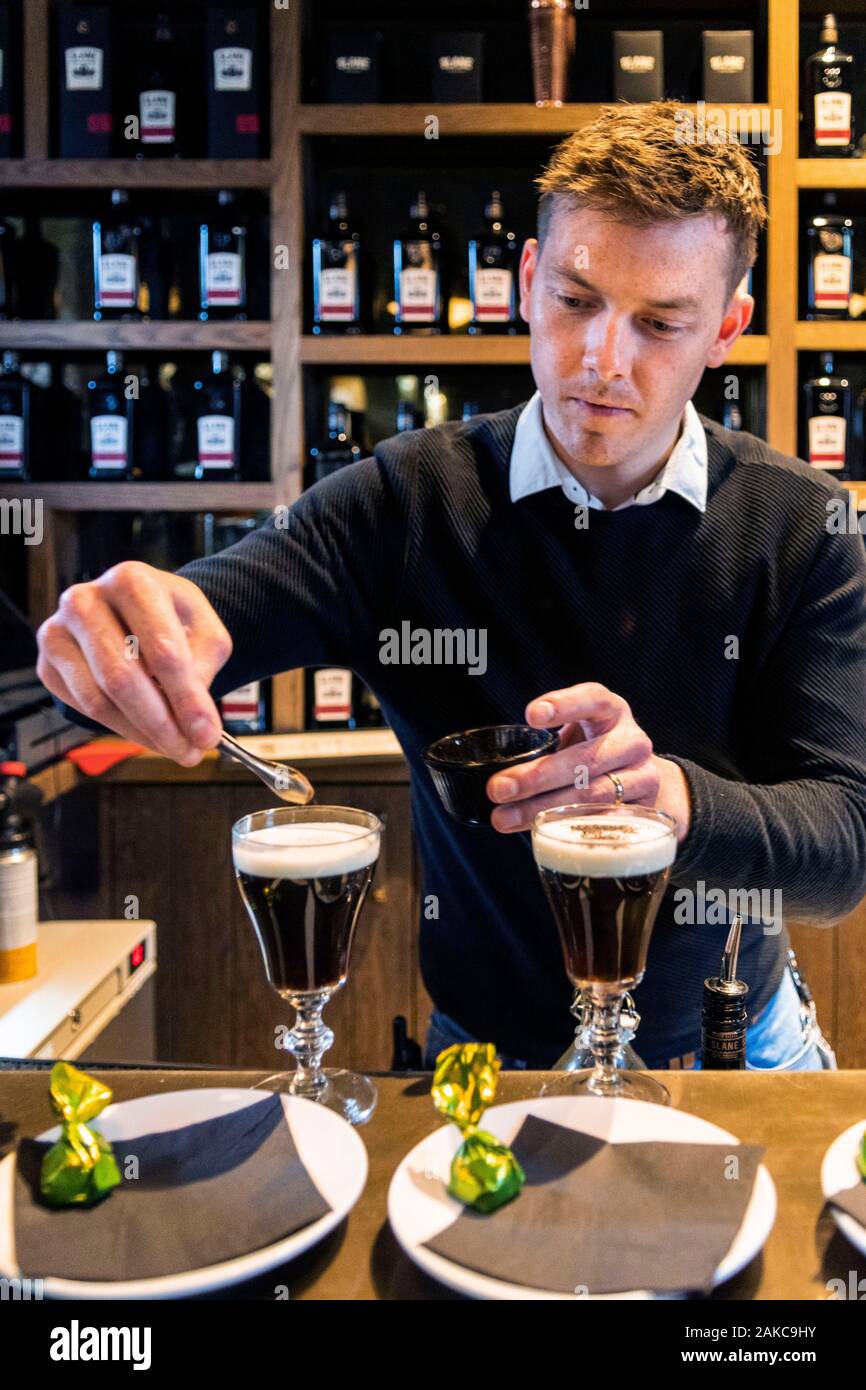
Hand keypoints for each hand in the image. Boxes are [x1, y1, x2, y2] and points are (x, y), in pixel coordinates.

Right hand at [36, 561, 231, 765]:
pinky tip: (146, 731)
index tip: (207, 733)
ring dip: (141, 733)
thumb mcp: (203, 631)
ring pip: (99, 699)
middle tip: (190, 751)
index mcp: (131, 581)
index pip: (161, 649)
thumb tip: (194, 719)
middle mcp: (85, 600)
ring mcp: (59, 632)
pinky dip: (120, 727)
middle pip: (123, 677)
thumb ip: (203, 669)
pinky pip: (83, 708)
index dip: (186, 698)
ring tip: (174, 746)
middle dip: (162, 723)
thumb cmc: (169, 619)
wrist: (133, 610)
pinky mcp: (48, 664)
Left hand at [486, 681, 691, 840]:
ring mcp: (644, 776)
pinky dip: (568, 829)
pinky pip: (603, 823)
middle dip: (536, 776)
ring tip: (504, 817)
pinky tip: (540, 833)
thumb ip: (547, 744)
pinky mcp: (646, 811)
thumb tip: (496, 776)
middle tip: (498, 788)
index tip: (531, 716)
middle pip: (585, 759)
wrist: (643, 779)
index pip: (592, 700)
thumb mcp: (578, 735)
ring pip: (591, 795)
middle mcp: (633, 741)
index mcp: (612, 712)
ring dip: (543, 808)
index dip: (564, 705)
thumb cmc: (594, 751)